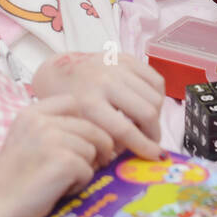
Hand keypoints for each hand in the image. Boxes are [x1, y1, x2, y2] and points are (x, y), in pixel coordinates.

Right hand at [0, 95, 114, 216]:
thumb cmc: (11, 179)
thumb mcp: (25, 139)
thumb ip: (52, 128)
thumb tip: (95, 132)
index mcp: (31, 113)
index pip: (73, 102)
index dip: (84, 122)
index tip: (82, 141)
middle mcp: (42, 122)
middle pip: (90, 128)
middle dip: (96, 148)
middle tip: (91, 166)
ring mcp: (52, 140)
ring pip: (92, 150)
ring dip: (84, 169)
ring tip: (61, 181)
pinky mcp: (63, 162)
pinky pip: (88, 171)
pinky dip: (79, 185)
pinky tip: (58, 191)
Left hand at [31, 51, 165, 162]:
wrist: (58, 72)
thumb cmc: (69, 106)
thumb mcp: (79, 128)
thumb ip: (104, 144)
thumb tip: (133, 158)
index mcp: (89, 103)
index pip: (126, 130)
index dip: (144, 146)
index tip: (155, 156)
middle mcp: (105, 82)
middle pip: (147, 112)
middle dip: (155, 133)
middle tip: (152, 142)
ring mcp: (117, 67)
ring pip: (156, 96)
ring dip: (157, 116)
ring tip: (146, 125)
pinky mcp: (127, 58)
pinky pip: (157, 80)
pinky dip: (158, 97)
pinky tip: (147, 106)